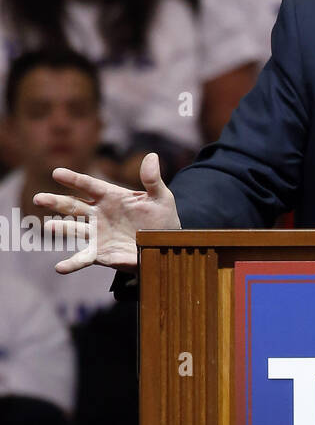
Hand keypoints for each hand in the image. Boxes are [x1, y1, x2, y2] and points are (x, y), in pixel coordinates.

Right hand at [33, 151, 179, 273]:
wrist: (165, 245)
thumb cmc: (162, 219)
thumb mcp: (161, 198)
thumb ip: (153, 180)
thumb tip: (152, 156)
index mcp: (110, 196)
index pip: (89, 185)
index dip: (73, 179)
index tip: (57, 173)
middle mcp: (98, 213)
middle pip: (73, 205)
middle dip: (56, 202)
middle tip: (39, 199)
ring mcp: (97, 233)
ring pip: (74, 229)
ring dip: (61, 228)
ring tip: (48, 227)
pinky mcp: (101, 253)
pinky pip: (83, 258)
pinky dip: (71, 263)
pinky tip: (59, 268)